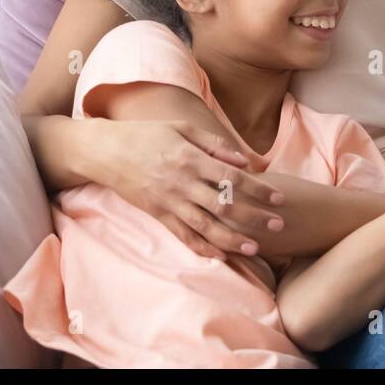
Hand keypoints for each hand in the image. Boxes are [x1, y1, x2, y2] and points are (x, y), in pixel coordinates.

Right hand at [94, 118, 286, 259]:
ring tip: (255, 248)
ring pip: (205, 226)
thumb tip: (245, 162)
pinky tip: (220, 256)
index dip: (259, 190)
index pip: (232, 178)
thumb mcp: (182, 128)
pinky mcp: (156, 214)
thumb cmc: (147, 134)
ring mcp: (168, 201)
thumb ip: (215, 145)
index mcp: (191, 159)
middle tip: (278, 225)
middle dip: (254, 217)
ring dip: (232, 238)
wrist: (105, 151)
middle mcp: (182, 183)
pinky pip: (181, 235)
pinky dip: (201, 247)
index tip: (280, 198)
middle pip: (224, 205)